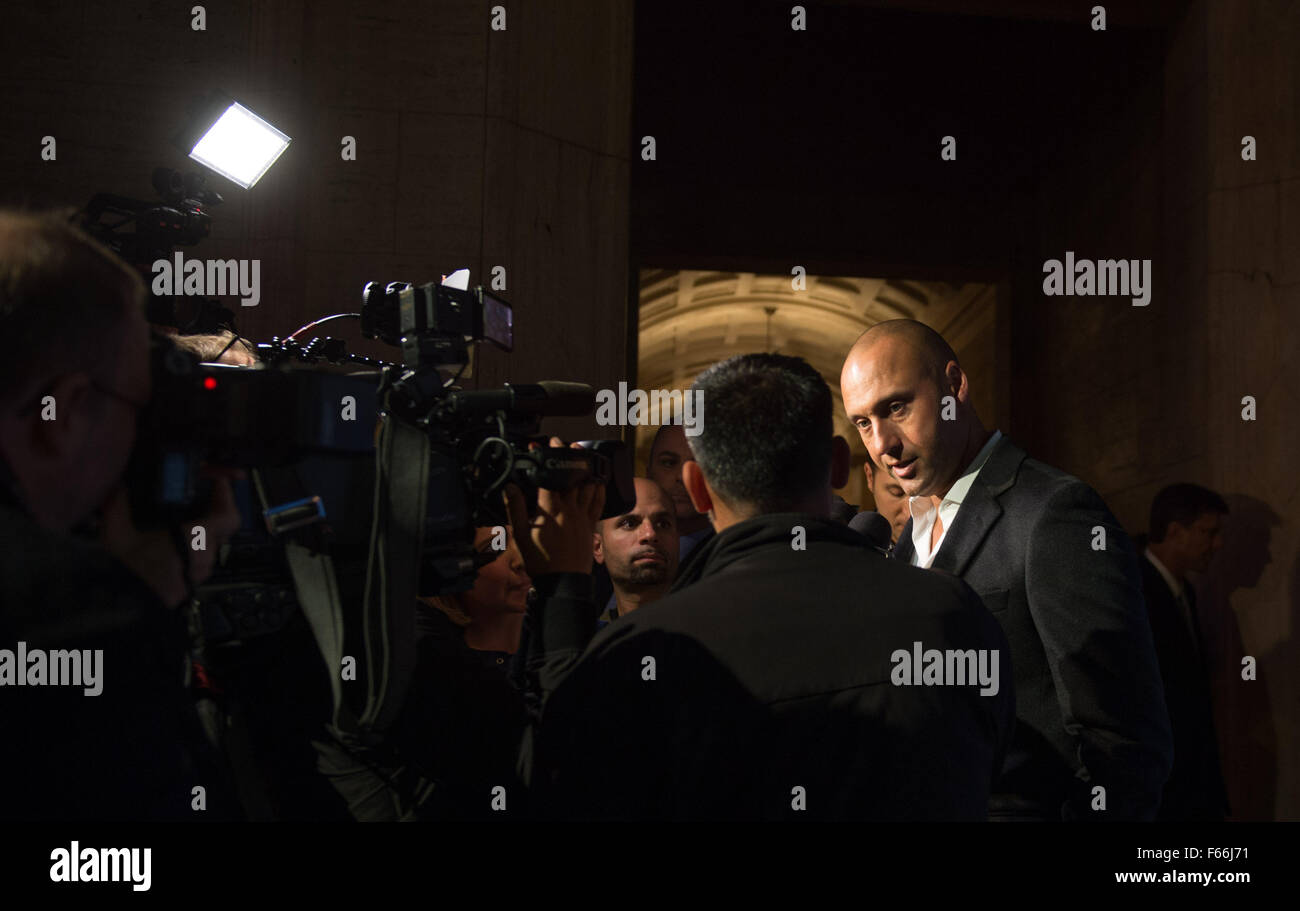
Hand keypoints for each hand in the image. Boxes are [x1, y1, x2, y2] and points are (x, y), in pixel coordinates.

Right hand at [97, 467, 242, 607]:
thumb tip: (116, 486)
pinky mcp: (193, 582)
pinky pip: (202, 557)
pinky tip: (175, 537)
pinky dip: (194, 544)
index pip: (229, 517)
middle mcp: (204, 557)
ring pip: (213, 543)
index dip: (226, 496)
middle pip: (222, 528)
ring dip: (204, 528)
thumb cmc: (127, 575)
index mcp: (194, 541)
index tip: (218, 482)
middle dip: (214, 509)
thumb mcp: (117, 536)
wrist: (126, 611)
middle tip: (201, 492)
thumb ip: (117, 506)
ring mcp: (200, 573)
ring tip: (186, 513)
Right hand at [503, 437, 605, 575]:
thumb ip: (515, 508)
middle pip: (572, 478)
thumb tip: (509, 487)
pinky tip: (599, 482)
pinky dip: (599, 490)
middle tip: (567, 445)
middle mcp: (569, 510)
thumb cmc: (540, 561)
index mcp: (550, 510)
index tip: (542, 445)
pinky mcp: (591, 526)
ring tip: (584, 456)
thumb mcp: (520, 535)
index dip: (546, 459)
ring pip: (589, 487)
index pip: (549, 478)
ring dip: (587, 470)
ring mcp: (582, 517)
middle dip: (570, 458)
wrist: (563, 583)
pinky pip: (598, 503)